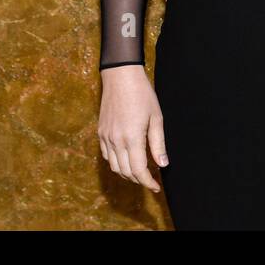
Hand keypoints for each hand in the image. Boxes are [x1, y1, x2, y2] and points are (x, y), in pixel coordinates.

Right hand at [98, 65, 166, 192]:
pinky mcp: (101, 132)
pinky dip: (117, 163)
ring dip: (127, 174)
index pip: (139, 170)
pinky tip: (127, 159)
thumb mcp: (156, 118)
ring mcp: (106, 137)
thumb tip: (163, 164)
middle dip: (139, 180)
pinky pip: (107, 156)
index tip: (156, 187)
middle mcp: (116, 141)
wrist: (120, 77)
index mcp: (132, 138)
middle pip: (126, 172)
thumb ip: (158, 143)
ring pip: (114, 167)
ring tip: (140, 173)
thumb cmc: (142, 95)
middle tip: (151, 181)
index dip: (148, 182)